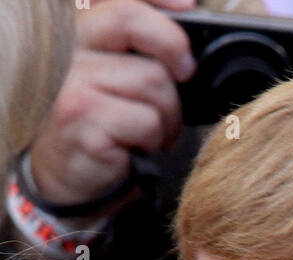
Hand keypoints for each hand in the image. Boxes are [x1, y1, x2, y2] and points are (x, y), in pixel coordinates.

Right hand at [28, 0, 196, 207]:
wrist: (68, 175)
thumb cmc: (103, 125)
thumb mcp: (119, 78)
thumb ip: (141, 49)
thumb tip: (187, 26)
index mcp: (81, 31)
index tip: (189, 7)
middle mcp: (70, 48)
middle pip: (133, 22)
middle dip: (173, 50)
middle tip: (186, 75)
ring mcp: (72, 81)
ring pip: (151, 81)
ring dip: (168, 114)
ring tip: (153, 130)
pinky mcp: (81, 117)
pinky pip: (146, 121)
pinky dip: (154, 139)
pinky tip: (137, 146)